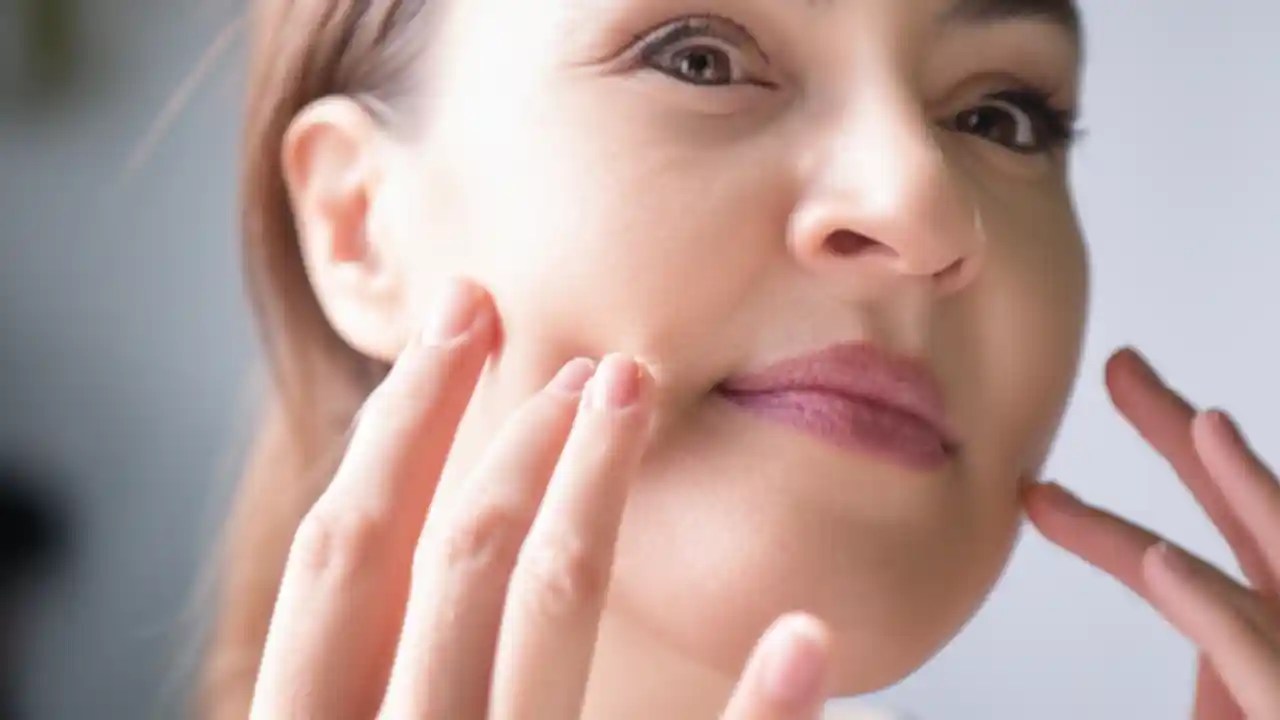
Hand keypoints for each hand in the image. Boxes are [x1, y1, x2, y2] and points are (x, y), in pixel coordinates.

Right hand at [249, 278, 832, 719]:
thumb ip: (349, 693)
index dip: (397, 430)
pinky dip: (759, 715)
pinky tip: (806, 635)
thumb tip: (369, 545)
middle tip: (568, 338)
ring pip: (550, 618)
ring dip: (596, 490)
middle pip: (450, 563)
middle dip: (505, 430)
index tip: (455, 326)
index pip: (348, 561)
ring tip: (635, 390)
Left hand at [1024, 347, 1279, 718]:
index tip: (1034, 490)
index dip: (1099, 524)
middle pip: (1241, 518)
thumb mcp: (1225, 709)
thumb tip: (1154, 605)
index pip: (1164, 560)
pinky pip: (1257, 657)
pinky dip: (1214, 615)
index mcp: (1249, 634)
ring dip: (1249, 491)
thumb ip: (1203, 669)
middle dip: (1182, 438)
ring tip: (1203, 423)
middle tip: (1119, 366)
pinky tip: (1166, 567)